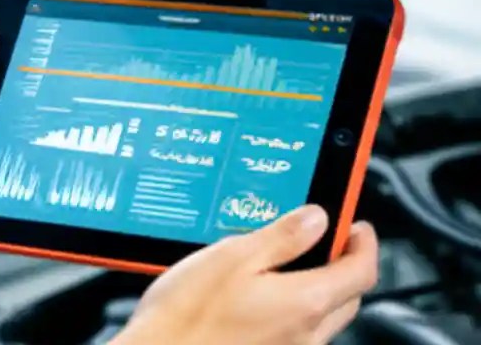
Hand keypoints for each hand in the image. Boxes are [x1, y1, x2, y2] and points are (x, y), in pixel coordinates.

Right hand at [115, 205, 379, 344]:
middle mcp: (307, 333)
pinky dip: (290, 309)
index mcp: (306, 301)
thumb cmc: (187, 314)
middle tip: (324, 239)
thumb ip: (282, 237)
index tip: (356, 225)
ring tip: (282, 263)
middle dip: (343, 265)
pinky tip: (258, 295)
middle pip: (347, 296)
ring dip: (316, 288)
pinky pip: (296, 332)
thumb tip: (317, 218)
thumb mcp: (233, 256)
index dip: (364, 244)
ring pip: (322, 316)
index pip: (361, 272)